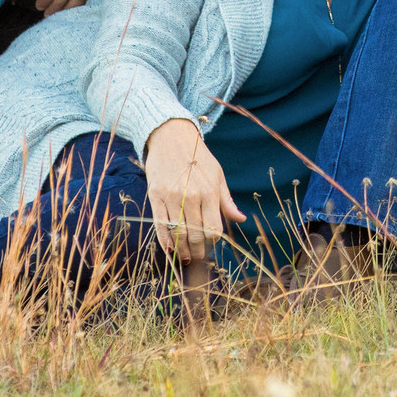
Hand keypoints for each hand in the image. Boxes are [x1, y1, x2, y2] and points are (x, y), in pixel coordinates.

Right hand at [145, 118, 240, 263]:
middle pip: (195, 235)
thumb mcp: (217, 175)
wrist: (171, 137)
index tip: (211, 245)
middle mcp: (191, 196)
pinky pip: (159, 225)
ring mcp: (171, 197)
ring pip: (177, 234)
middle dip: (197, 252)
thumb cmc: (198, 157)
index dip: (213, 242)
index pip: (214, 229)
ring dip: (182, 251)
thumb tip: (241, 219)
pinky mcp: (155, 196)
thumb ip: (227, 201)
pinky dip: (165, 241)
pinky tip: (170, 250)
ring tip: (185, 259)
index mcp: (210, 192)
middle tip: (197, 259)